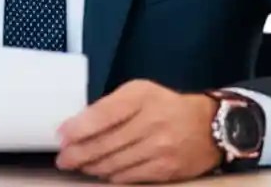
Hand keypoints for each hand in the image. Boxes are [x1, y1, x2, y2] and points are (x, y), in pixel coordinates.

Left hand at [56, 80, 220, 183]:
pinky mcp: (166, 170)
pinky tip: (102, 172)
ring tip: (79, 165)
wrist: (209, 126)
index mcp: (141, 97)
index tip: (61, 135)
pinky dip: (111, 176)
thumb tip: (78, 125)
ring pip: (114, 164)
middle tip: (63, 158)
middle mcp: (151, 122)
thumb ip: (112, 106)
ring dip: (91, 167)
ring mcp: (160, 148)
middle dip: (78, 153)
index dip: (78, 128)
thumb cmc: (165, 105)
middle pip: (105, 144)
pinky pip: (129, 177)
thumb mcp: (139, 92)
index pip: (103, 115)